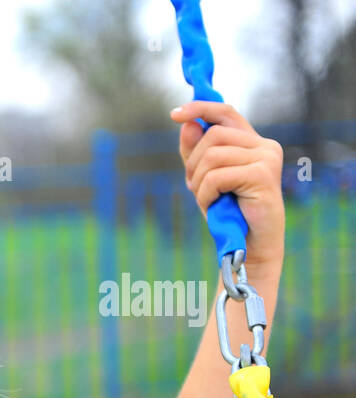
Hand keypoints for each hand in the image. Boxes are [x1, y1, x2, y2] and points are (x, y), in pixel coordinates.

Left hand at [171, 101, 284, 267]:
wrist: (249, 245)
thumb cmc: (228, 212)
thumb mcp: (204, 179)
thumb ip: (195, 152)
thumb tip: (186, 124)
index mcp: (252, 142)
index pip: (226, 112)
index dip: (200, 108)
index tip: (174, 115)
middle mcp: (264, 145)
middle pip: (213, 136)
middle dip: (193, 162)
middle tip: (194, 187)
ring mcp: (266, 158)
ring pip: (212, 156)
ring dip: (198, 182)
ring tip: (208, 200)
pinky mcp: (263, 175)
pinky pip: (217, 176)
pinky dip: (205, 194)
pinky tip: (214, 205)